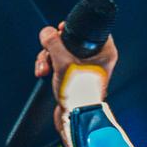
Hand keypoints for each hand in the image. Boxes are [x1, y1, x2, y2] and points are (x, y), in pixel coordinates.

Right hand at [34, 22, 118, 139]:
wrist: (75, 118)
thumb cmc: (78, 93)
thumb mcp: (64, 63)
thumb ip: (53, 43)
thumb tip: (47, 32)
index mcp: (104, 52)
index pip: (91, 29)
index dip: (73, 28)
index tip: (62, 31)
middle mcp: (96, 59)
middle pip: (70, 40)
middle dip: (53, 47)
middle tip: (49, 54)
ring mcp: (84, 68)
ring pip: (61, 52)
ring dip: (47, 58)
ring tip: (43, 69)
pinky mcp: (73, 76)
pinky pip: (58, 63)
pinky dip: (49, 66)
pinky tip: (42, 73)